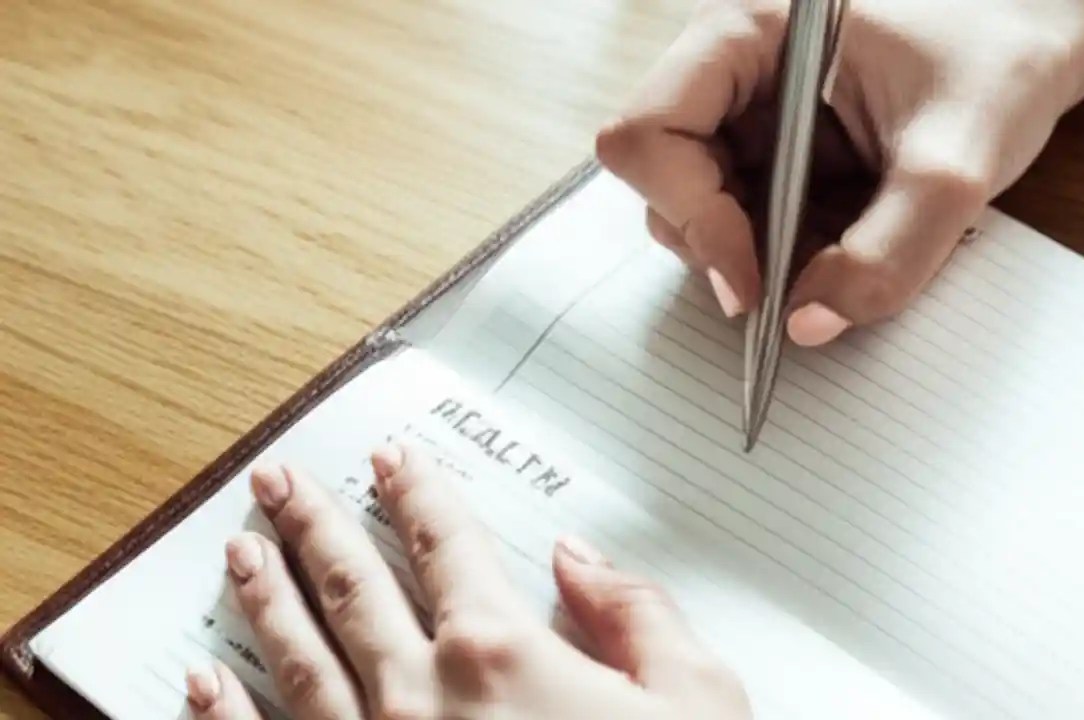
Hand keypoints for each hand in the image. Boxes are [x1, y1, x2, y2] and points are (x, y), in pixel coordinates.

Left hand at [182, 442, 752, 718]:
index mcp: (502, 653)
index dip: (417, 494)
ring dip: (265, 597)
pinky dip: (224, 714)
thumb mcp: (695, 698)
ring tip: (240, 549)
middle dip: (314, 525)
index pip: (447, 544)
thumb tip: (581, 561)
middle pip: (354, 585)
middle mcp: (424, 694)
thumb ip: (637, 613)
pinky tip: (201, 682)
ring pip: (300, 656)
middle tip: (281, 483)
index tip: (392, 462)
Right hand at [595, 0, 1083, 344]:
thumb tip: (805, 325)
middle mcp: (728, 70)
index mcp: (747, 32)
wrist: (1033, 55)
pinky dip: (778, 255)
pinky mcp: (764, 152)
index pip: (648, 132)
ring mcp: (742, 115)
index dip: (690, 215)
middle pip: (659, 180)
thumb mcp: (956, 163)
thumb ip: (889, 251)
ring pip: (691, 210)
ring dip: (752, 254)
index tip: (754, 282)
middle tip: (790, 283)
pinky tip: (837, 241)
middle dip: (721, 244)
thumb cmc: (998, 66)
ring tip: (835, 248)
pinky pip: (738, 221)